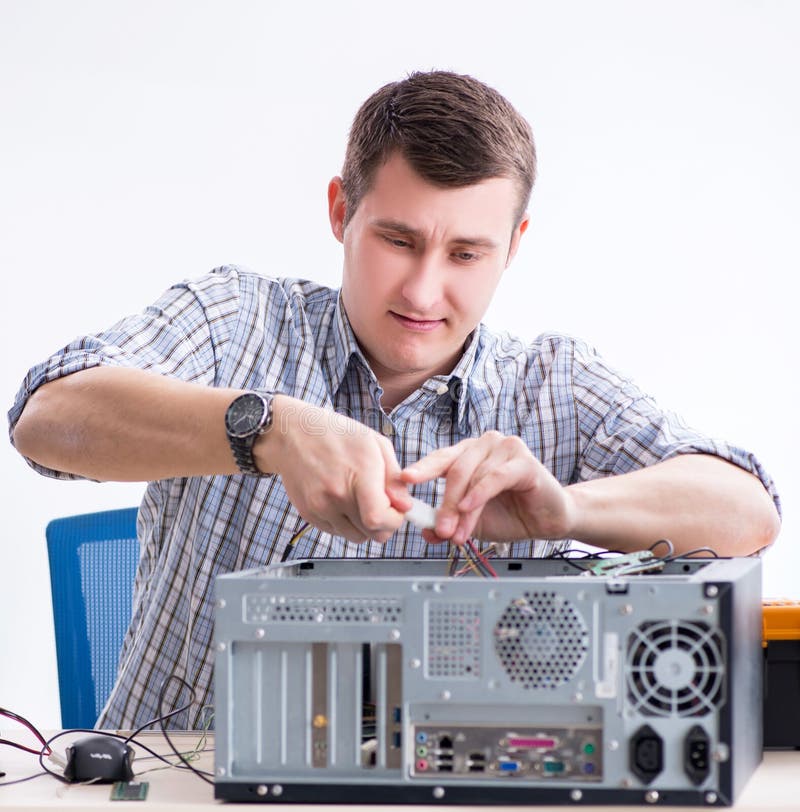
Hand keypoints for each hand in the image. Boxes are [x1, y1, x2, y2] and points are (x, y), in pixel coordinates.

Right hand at [259, 396, 411, 542]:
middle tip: (383, 507)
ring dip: (365, 526)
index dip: (394, 520)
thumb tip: (405, 506)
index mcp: (359, 473)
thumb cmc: (336, 434)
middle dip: (384, 525)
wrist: (293, 434)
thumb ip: (395, 478)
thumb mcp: (375, 444)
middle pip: (371, 534)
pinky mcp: (309, 514)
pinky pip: (336, 532)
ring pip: (355, 537)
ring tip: (362, 502)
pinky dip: (346, 523)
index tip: (397, 510)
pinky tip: (344, 502)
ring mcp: (320, 506)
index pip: (378, 519)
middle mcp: (337, 494)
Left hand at [401, 431, 576, 544]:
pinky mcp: (524, 461)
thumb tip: (424, 531)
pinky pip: (495, 477)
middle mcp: (485, 444)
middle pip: (454, 471)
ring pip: (472, 478)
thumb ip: (448, 522)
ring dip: (462, 509)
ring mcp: (505, 448)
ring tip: (457, 533)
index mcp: (469, 453)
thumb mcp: (471, 521)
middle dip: (444, 504)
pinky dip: (479, 494)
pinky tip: (470, 507)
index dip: (421, 469)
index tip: (403, 481)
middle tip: (439, 529)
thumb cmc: (512, 514)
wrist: (549, 520)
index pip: (440, 459)